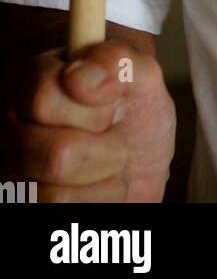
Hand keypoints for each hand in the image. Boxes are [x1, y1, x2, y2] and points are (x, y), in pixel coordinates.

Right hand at [1, 39, 175, 201]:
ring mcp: (13, 177)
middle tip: (114, 133)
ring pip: (58, 196)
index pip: (45, 99)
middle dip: (109, 147)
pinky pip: (65, 218)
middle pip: (57, 155)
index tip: (116, 103)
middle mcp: (9, 131)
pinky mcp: (27, 207)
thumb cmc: (135, 113)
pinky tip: (99, 185)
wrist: (142, 162)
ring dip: (105, 178)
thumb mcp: (141, 75)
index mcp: (28, 83)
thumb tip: (81, 79)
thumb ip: (116, 61)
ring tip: (108, 161)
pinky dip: (102, 202)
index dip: (96, 107)